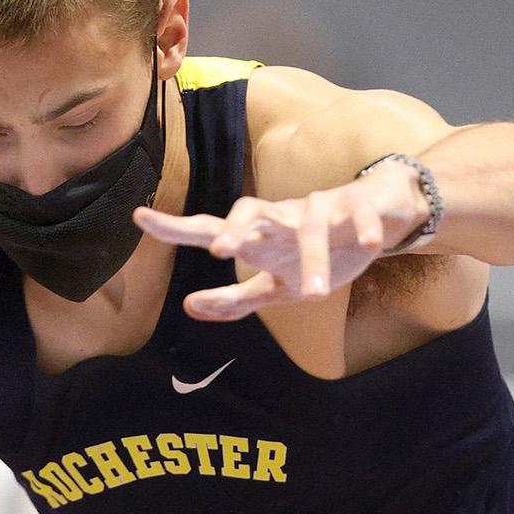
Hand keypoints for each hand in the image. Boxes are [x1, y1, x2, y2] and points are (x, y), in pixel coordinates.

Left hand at [133, 164, 428, 320]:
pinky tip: (368, 243)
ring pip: (309, 225)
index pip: (210, 229)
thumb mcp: (274, 285)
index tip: (139, 219)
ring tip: (315, 295)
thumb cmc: (314, 250)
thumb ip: (234, 299)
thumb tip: (188, 307)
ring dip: (313, 259)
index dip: (176, 227)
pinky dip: (364, 226)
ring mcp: (319, 208)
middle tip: (220, 250)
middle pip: (251, 212)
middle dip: (236, 228)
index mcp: (258, 237)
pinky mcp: (357, 207)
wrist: (373, 216)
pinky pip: (359, 214)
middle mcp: (281, 217)